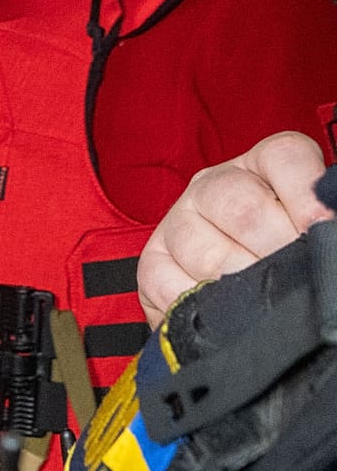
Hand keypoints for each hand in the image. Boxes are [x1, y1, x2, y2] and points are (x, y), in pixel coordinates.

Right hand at [138, 131, 332, 324]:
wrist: (234, 285)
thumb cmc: (281, 250)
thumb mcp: (307, 226)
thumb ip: (320, 223)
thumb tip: (329, 233)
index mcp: (260, 165)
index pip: (283, 157)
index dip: (306, 194)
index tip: (322, 229)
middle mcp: (212, 186)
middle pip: (242, 208)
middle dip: (276, 252)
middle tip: (294, 277)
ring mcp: (177, 223)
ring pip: (207, 254)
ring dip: (242, 286)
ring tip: (264, 302)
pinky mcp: (152, 263)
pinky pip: (170, 286)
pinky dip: (201, 305)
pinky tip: (225, 313)